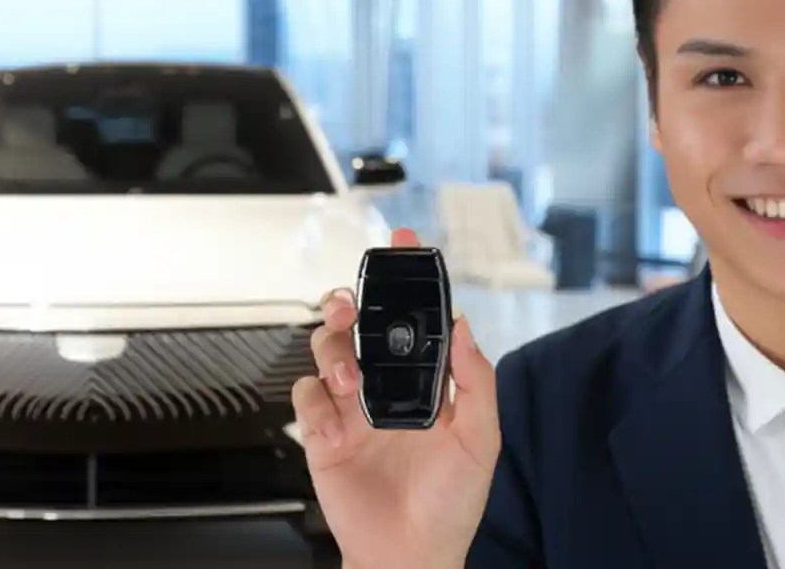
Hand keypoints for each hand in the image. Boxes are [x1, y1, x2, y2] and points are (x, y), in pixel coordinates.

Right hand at [292, 228, 501, 568]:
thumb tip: (464, 326)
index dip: (406, 279)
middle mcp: (384, 389)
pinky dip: (315, 405)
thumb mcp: (480, 439)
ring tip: (350, 384)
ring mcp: (350, 409)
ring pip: (326, 350)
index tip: (404, 246)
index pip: (413, 318)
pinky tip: (335, 428)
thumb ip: (475, 380)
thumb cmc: (450, 505)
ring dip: (333, 354)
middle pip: (357, 324)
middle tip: (353, 307)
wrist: (409, 554)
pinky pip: (305, 397)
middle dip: (351, 303)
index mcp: (423, 384)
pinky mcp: (322, 433)